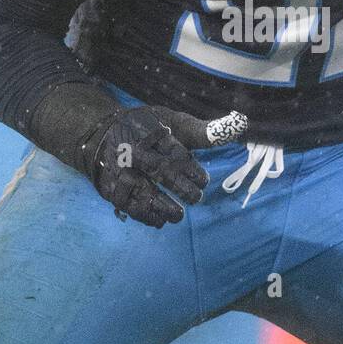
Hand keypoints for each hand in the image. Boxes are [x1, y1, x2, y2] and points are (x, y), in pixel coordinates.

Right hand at [92, 105, 246, 227]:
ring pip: (141, 190)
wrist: (102, 134)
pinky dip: (145, 215)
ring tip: (178, 215)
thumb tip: (240, 123)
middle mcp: (135, 150)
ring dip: (162, 206)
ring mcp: (121, 170)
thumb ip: (204, 131)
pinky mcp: (111, 187)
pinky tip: (160, 220)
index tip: (203, 180)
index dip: (190, 168)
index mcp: (153, 132)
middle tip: (196, 197)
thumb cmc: (149, 130)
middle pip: (159, 170)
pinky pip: (127, 205)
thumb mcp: (174, 123)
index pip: (173, 151)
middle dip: (179, 187)